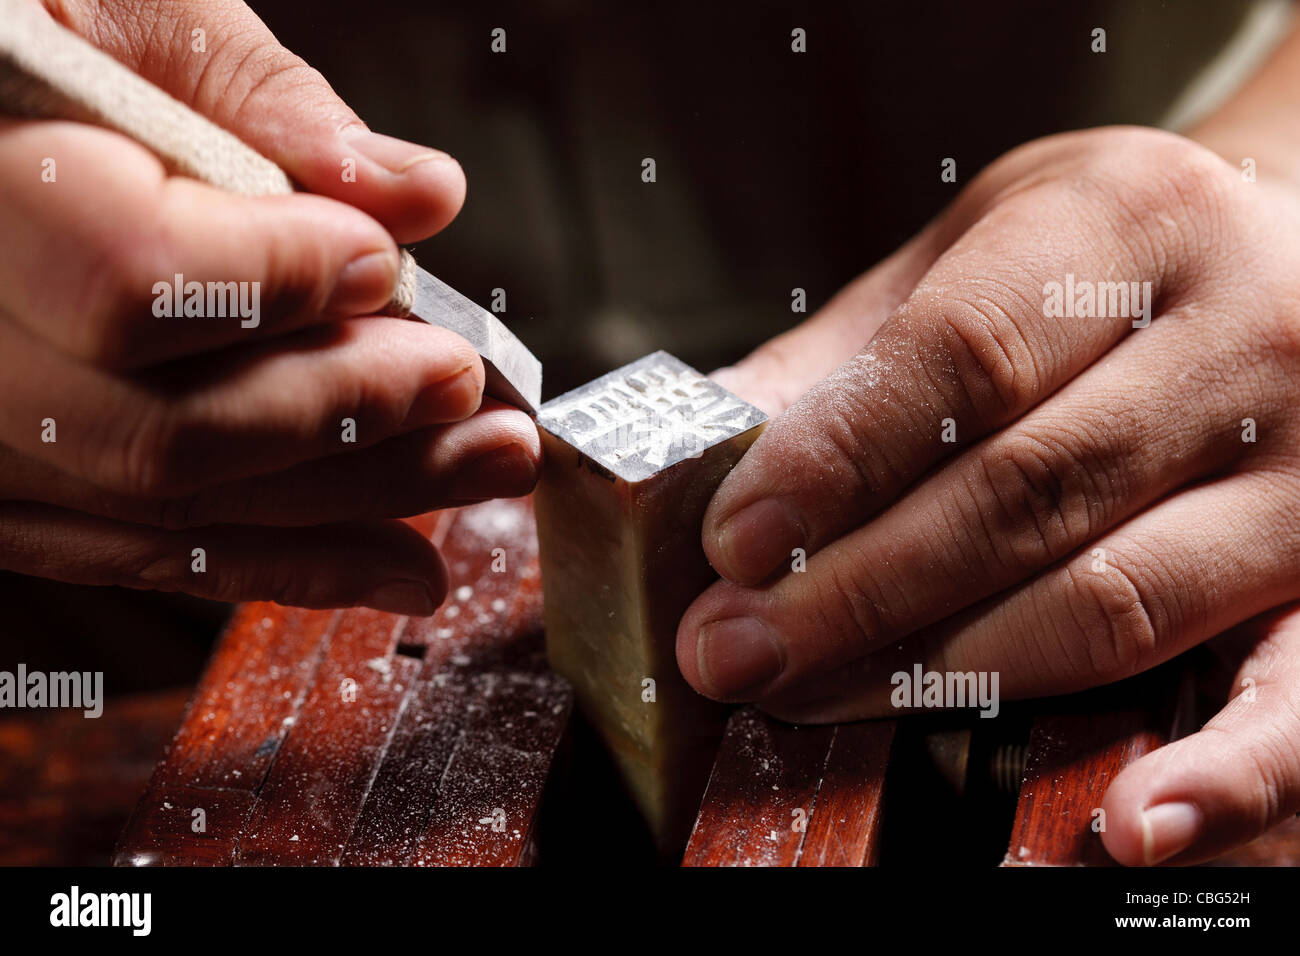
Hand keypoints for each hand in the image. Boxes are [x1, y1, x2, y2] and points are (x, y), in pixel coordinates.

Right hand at [0, 0, 538, 614]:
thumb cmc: (35, 43)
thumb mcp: (127, 17)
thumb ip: (265, 102)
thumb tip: (416, 195)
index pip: (133, 280)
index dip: (283, 283)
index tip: (385, 267)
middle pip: (165, 433)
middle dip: (350, 413)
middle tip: (465, 381)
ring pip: (173, 509)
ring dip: (356, 498)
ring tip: (481, 463)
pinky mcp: (19, 491)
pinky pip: (153, 553)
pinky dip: (291, 561)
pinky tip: (396, 561)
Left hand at [677, 125, 1299, 863]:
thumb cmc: (1115, 265)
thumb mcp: (987, 247)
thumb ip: (858, 351)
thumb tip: (709, 447)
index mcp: (1133, 220)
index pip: (964, 354)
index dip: (837, 458)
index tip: (732, 541)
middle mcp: (1249, 331)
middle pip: (1026, 489)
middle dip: (857, 588)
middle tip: (734, 647)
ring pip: (1119, 596)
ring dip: (949, 671)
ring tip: (815, 696)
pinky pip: (1297, 697)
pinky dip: (1224, 771)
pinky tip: (1132, 824)